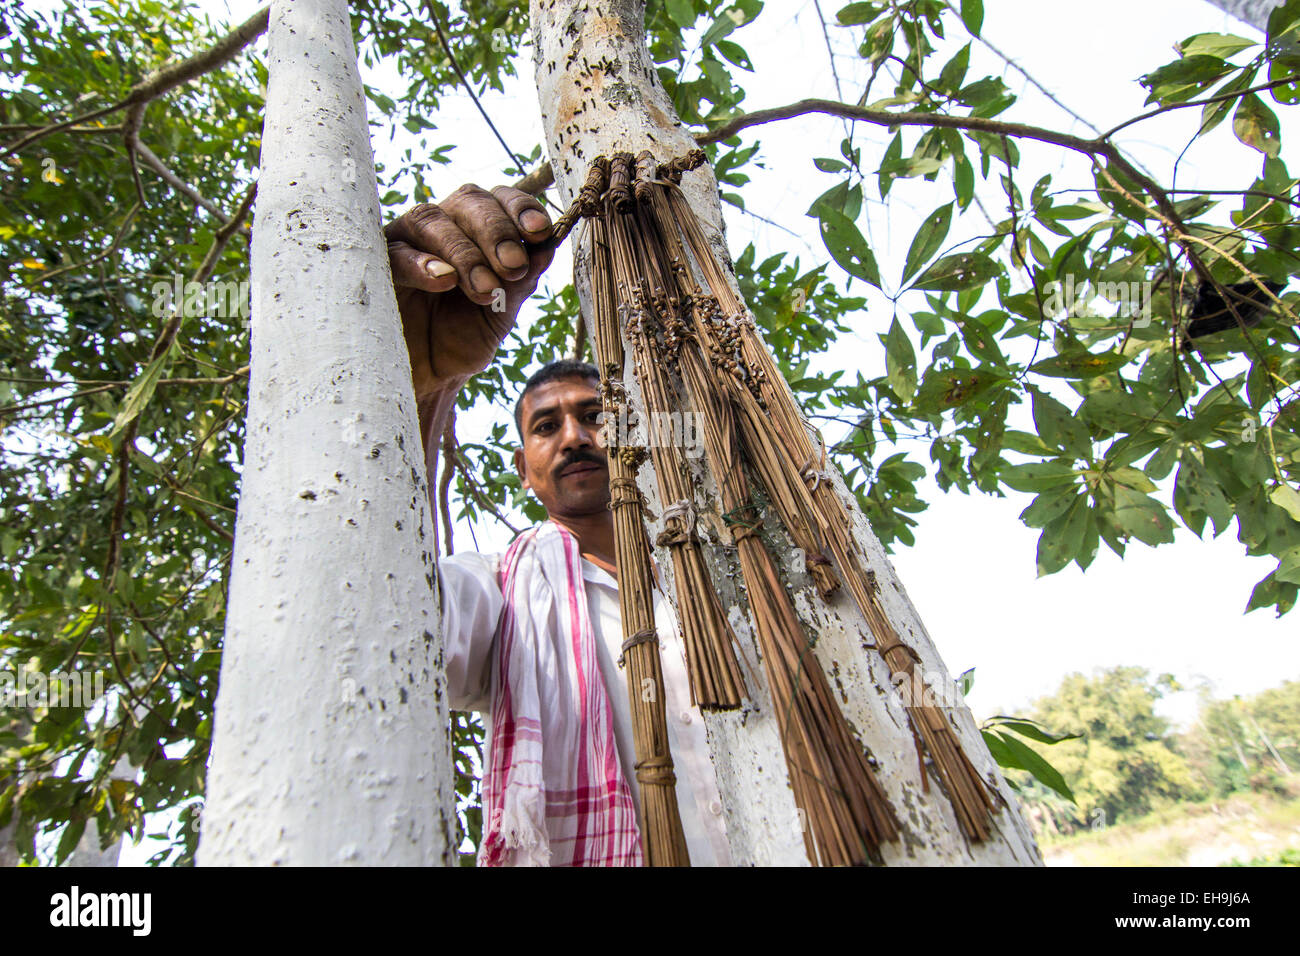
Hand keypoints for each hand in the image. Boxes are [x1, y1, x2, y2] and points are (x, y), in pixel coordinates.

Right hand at [385, 184, 554, 396]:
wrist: (427, 378)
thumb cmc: (463, 338)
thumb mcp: (501, 313)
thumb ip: (521, 281)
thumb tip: (548, 247)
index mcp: (479, 231)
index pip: (501, 200)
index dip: (521, 208)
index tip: (540, 233)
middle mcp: (444, 226)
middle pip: (468, 200)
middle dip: (496, 231)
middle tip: (513, 266)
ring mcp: (408, 241)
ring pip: (432, 220)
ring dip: (464, 252)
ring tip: (484, 290)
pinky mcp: (378, 264)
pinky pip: (396, 251)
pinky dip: (422, 263)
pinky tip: (444, 281)